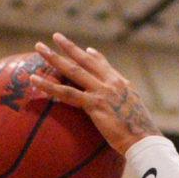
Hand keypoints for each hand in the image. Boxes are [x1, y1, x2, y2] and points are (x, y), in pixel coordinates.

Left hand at [28, 33, 159, 155]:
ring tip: (39, 48)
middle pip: (86, 61)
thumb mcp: (134, 114)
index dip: (94, 57)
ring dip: (54, 57)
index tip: (85, 50)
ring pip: (73, 70)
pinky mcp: (94, 103)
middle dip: (69, 47)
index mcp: (122, 84)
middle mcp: (112, 83)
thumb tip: (118, 109)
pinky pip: (66, 93)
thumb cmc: (140, 135)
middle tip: (55, 37)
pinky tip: (34, 79)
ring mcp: (102, 91)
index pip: (105, 66)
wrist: (144, 140)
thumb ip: (124, 105)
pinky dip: (49, 85)